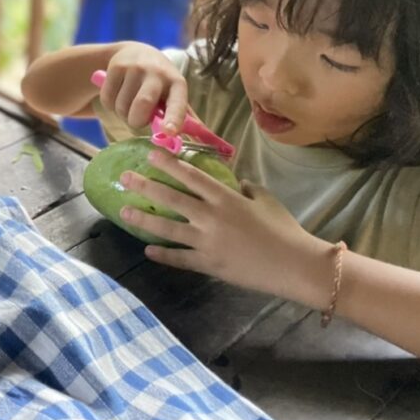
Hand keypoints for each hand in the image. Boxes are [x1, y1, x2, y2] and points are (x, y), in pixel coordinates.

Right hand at [101, 43, 188, 132]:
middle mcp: (157, 72)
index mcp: (177, 82)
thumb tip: (201, 141)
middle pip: (142, 105)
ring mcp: (135, 67)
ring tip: (128, 104)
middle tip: (137, 119)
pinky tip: (117, 95)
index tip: (169, 132)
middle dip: (136, 121)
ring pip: (122, 106)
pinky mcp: (116, 66)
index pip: (177, 102)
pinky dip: (109, 105)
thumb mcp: (173, 93)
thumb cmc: (159, 82)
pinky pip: (108, 99)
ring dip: (122, 114)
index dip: (173, 118)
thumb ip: (183, 116)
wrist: (134, 52)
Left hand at [118, 149, 333, 307]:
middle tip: (125, 178)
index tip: (150, 154)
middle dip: (145, 186)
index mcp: (225, 198)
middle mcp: (211, 217)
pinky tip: (147, 249)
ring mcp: (208, 242)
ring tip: (124, 211)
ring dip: (144, 220)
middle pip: (171, 199)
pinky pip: (180, 258)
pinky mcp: (209, 264)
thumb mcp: (265, 200)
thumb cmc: (284, 230)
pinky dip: (163, 255)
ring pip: (168, 229)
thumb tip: (234, 181)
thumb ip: (246, 188)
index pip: (191, 175)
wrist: (296, 266)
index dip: (169, 164)